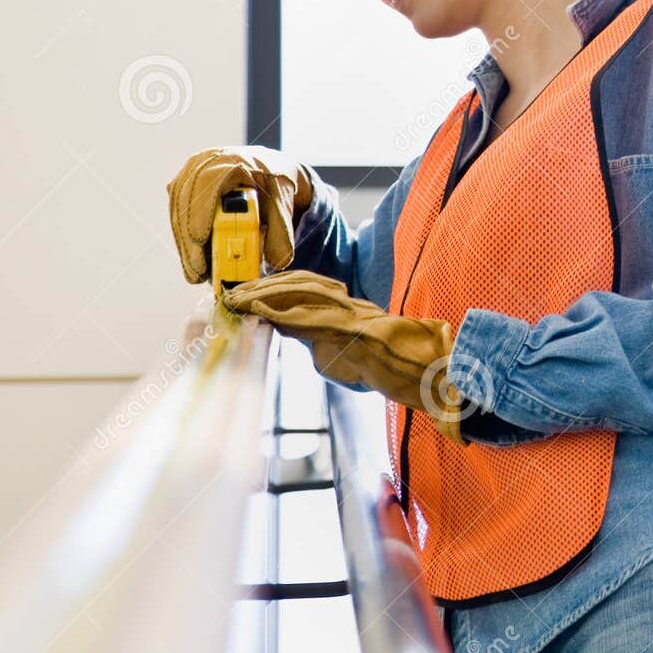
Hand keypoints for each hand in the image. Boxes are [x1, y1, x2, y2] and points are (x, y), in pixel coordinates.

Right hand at [165, 146, 316, 284]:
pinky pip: (178, 214)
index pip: (208, 183)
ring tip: (196, 274)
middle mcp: (206, 163)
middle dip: (190, 239)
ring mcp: (190, 173)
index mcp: (232, 161)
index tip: (200, 239)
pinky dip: (184, 240)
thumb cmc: (275, 182)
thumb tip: (276, 262)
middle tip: (199, 271)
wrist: (266, 166)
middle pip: (188, 200)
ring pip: (179, 210)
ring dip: (184, 245)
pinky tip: (192, 262)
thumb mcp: (284, 203)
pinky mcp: (183, 187)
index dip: (201, 211)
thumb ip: (282, 231)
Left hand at [220, 270, 471, 445]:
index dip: (274, 286)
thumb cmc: (391, 364)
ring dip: (263, 294)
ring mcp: (344, 313)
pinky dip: (276, 312)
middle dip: (263, 285)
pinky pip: (303, 316)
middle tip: (234, 291)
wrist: (419, 369)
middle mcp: (344, 303)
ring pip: (297, 292)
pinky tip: (255, 311)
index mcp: (347, 306)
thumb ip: (322, 339)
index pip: (304, 287)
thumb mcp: (352, 347)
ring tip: (238, 298)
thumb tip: (299, 339)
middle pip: (297, 282)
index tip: (249, 291)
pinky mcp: (342, 328)